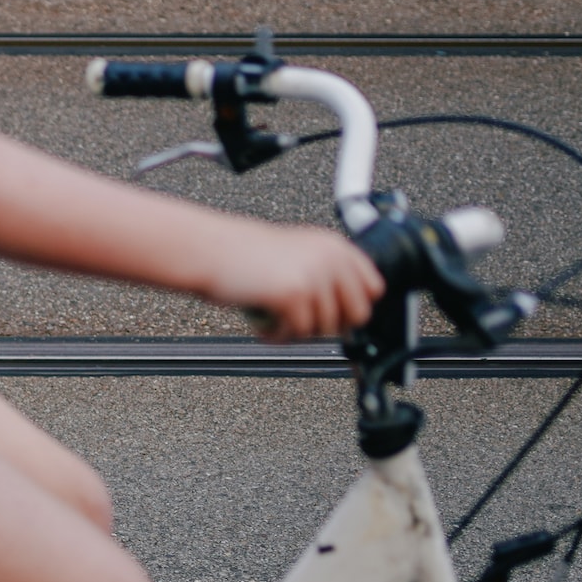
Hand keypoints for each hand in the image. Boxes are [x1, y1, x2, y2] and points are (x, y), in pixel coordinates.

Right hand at [212, 225, 384, 341]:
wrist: (208, 250)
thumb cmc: (242, 255)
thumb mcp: (297, 254)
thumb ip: (327, 273)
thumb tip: (349, 311)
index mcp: (335, 246)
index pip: (373, 288)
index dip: (353, 307)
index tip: (336, 316)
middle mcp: (331, 258)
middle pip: (357, 314)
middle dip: (330, 326)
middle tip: (302, 321)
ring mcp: (315, 276)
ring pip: (325, 328)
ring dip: (297, 331)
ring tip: (275, 318)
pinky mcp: (294, 295)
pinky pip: (298, 333)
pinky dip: (279, 335)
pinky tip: (264, 324)